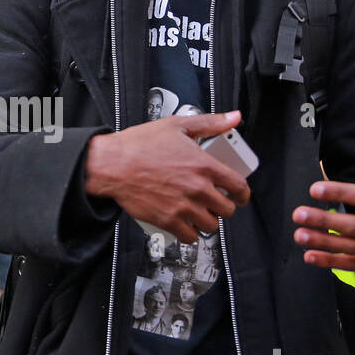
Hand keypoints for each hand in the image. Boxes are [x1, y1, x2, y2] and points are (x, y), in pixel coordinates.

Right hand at [84, 111, 250, 244]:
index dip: (243, 194)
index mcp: (204, 166)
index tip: (239, 196)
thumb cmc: (139, 145)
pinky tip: (186, 224)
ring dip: (208, 220)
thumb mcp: (178, 126)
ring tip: (199, 213)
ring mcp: (183, 207)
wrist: (112, 164)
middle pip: (227, 209)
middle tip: (215, 202)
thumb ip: (210, 123)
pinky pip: (190, 237)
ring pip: (210, 226)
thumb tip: (233, 118)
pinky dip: (190, 233)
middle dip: (224, 206)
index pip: (239, 187)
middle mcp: (197, 189)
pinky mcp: (168, 221)